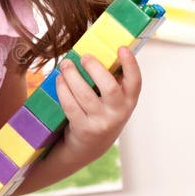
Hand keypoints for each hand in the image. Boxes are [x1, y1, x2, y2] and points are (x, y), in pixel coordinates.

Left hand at [56, 46, 141, 163]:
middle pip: (109, 87)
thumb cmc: (101, 114)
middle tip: (83, 56)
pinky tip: (59, 80)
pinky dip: (63, 90)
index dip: (131, 64)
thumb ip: (112, 80)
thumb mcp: (114, 102)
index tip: (121, 48)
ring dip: (73, 76)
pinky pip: (70, 106)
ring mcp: (101, 123)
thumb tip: (100, 50)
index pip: (135, 82)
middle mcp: (118, 113)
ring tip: (66, 64)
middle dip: (95, 68)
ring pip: (85, 95)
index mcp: (129, 102)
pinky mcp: (83, 129)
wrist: (89, 148)